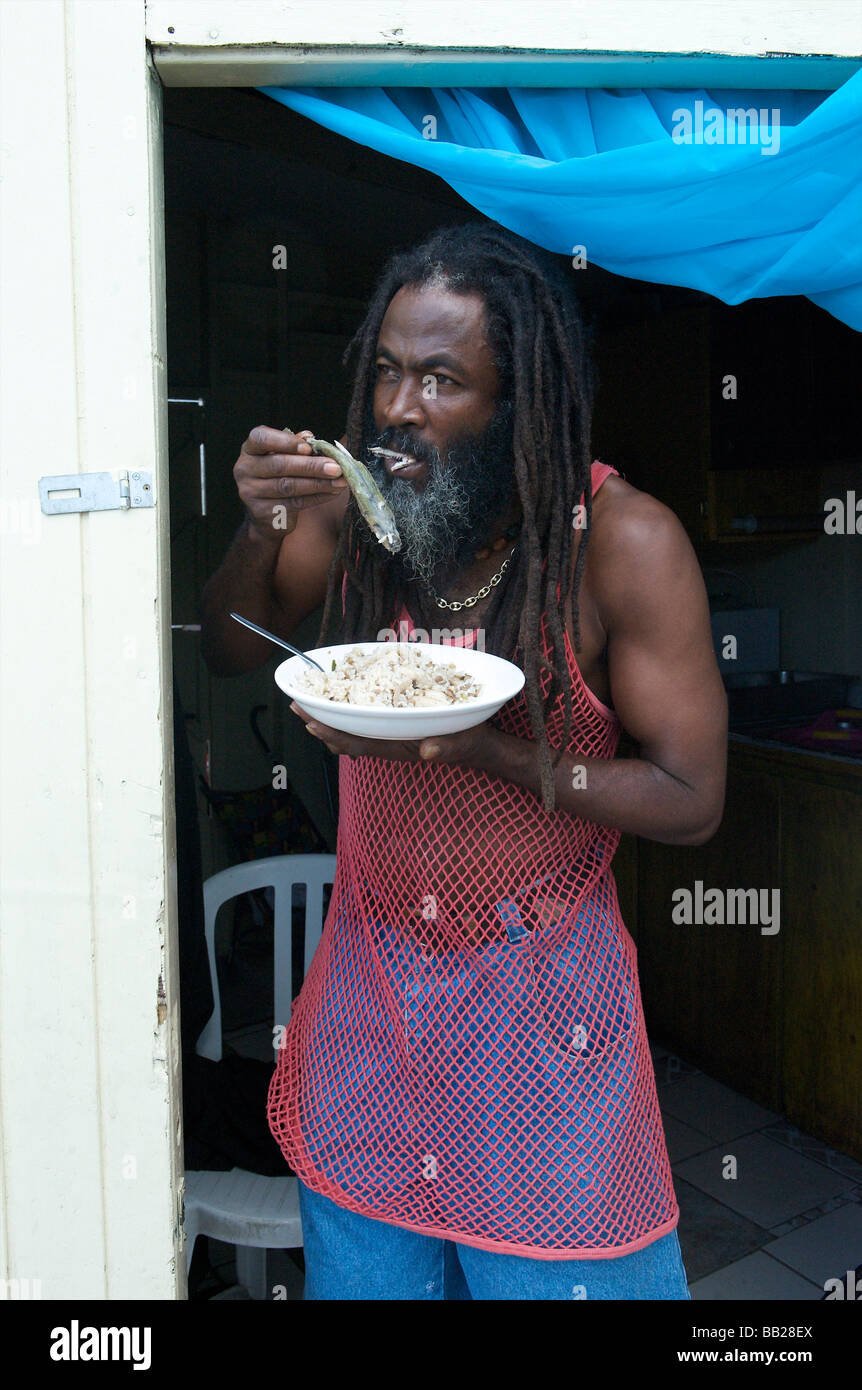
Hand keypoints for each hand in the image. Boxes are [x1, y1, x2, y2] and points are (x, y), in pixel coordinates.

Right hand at [233, 426, 348, 544]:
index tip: (308, 447)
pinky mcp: (263, 513)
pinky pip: (294, 504)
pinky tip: (332, 492)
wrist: (266, 515)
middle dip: (311, 466)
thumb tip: (309, 436)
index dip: (285, 441)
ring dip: (318, 483)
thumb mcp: (284, 456)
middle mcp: (245, 469)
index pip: (261, 438)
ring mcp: (251, 492)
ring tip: (340, 481)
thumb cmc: (278, 476)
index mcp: (250, 449)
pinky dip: (317, 497)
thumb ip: (295, 445)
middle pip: (279, 465)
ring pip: (288, 486)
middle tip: (336, 467)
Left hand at [289, 701, 498, 768]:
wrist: (480, 742)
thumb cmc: (470, 742)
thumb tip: (427, 750)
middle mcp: (390, 739)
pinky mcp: (397, 720)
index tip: (311, 723)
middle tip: (296, 704)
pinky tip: (340, 694)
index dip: (333, 734)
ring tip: (308, 698)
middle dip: (321, 721)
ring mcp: (392, 731)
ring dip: (330, 713)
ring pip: (353, 726)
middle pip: (347, 734)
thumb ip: (446, 747)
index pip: (359, 742)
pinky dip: (349, 706)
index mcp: (399, 746)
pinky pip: (367, 716)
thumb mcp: (462, 742)